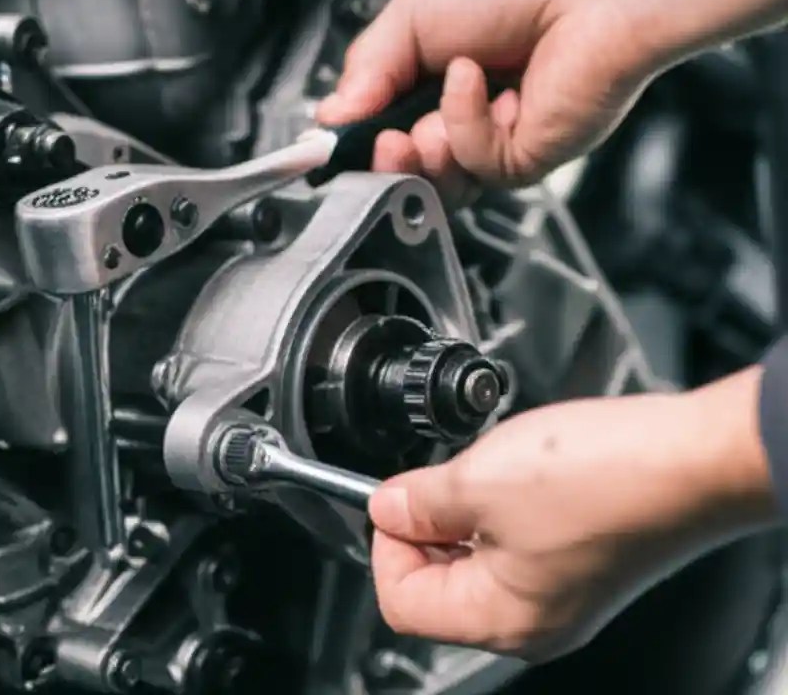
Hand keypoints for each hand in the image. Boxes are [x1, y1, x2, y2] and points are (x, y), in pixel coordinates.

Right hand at [317, 0, 787, 199]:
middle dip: (384, 163)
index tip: (333, 146)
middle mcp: (461, 121)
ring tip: (428, 117)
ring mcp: (494, 145)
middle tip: (381, 141)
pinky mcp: (526, 160)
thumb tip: (330, 118)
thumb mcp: (411, 18)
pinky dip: (464, 124)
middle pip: (403, 175)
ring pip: (435, 184)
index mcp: (429, 86)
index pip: (379, 137)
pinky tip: (478, 84)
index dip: (356, 148)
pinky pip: (473, 166)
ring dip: (422, 152)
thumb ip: (365, 69)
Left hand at [366, 367, 775, 660]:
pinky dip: (499, 512)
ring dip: (461, 516)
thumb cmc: (608, 479)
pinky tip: (513, 478)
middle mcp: (534, 623)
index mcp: (500, 620)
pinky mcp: (584, 565)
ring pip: (475, 564)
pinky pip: (516, 548)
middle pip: (436, 587)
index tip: (392, 503)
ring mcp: (562, 596)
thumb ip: (416, 501)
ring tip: (481, 475)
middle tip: (432, 483)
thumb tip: (385, 507)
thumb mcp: (478, 481)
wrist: (695, 457)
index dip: (387, 545)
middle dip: (424, 529)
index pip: (401, 603)